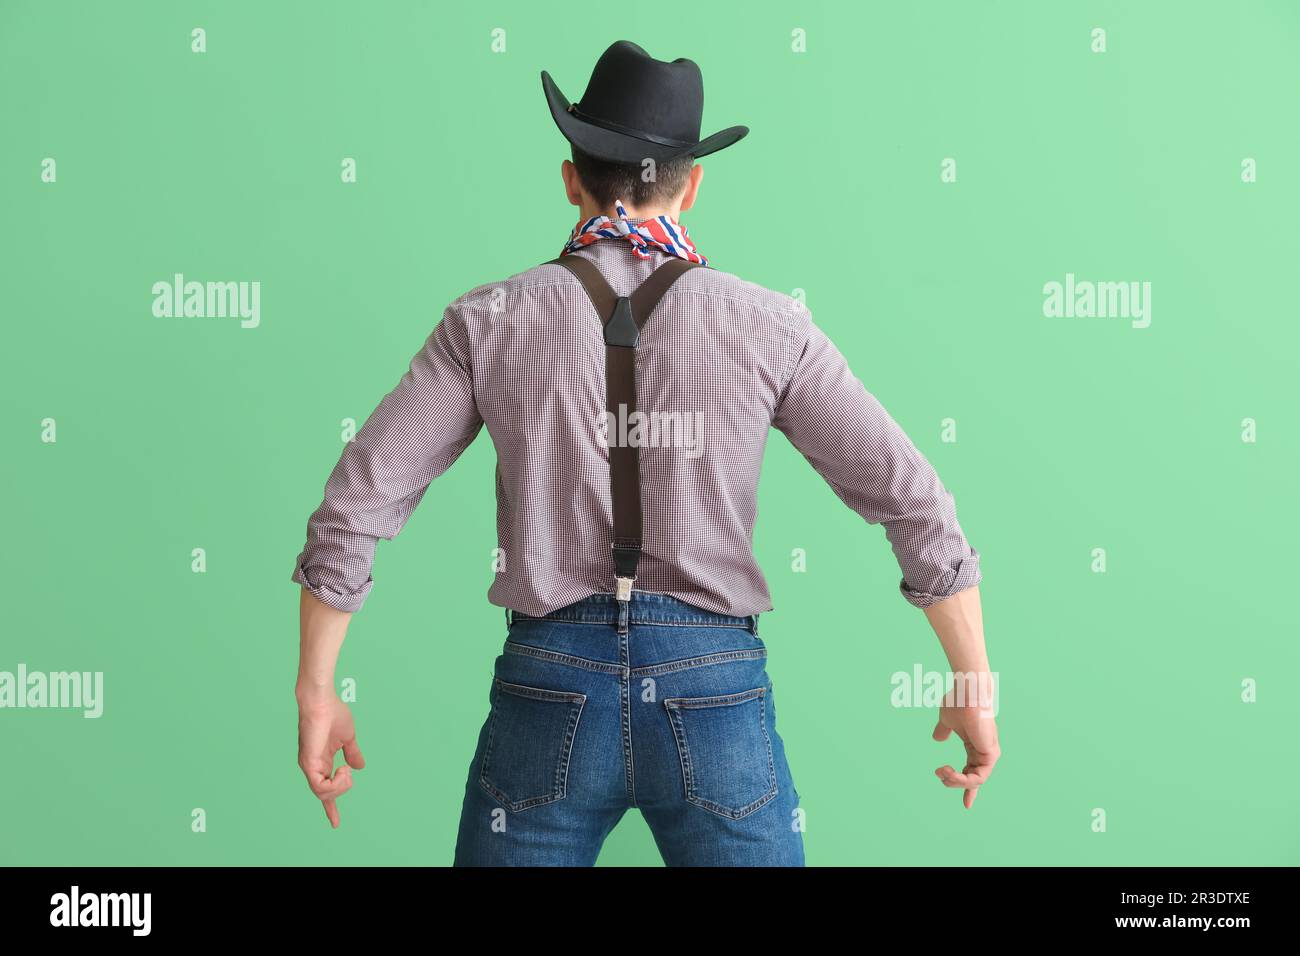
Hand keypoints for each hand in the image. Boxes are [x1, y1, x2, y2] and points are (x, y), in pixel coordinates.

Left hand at [297, 690, 364, 827]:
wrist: (322, 700)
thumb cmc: (332, 713)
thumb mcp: (347, 738)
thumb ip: (353, 753)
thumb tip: (360, 767)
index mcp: (320, 761)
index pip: (324, 789)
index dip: (331, 806)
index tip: (335, 823)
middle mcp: (312, 767)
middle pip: (325, 795)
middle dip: (341, 791)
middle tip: (348, 771)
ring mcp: (309, 765)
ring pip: (323, 794)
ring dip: (341, 786)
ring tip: (346, 770)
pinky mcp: (308, 762)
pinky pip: (320, 787)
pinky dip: (335, 783)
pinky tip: (342, 768)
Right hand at [932, 684, 999, 808]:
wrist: (967, 692)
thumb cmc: (958, 702)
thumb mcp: (947, 720)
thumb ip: (943, 730)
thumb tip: (937, 739)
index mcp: (975, 746)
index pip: (973, 772)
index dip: (967, 787)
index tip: (966, 805)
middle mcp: (984, 752)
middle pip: (973, 780)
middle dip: (954, 783)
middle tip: (939, 773)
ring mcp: (989, 754)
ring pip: (974, 781)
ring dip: (955, 781)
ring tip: (942, 772)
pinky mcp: (990, 755)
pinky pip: (977, 778)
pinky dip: (961, 779)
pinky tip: (948, 772)